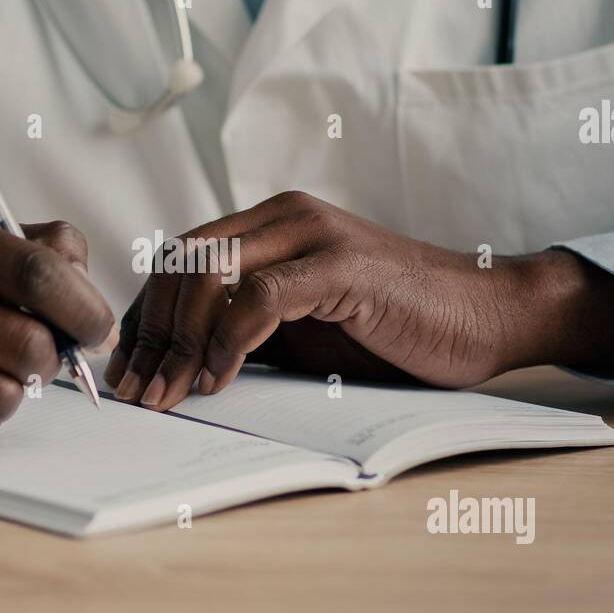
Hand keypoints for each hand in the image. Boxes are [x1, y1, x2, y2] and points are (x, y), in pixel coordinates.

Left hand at [107, 191, 613, 410]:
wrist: (486, 316)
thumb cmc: (394, 327)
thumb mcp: (301, 329)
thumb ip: (244, 328)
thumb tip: (176, 366)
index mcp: (269, 224)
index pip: (176, 258)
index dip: (142, 318)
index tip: (127, 374)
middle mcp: (283, 217)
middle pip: (180, 263)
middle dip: (151, 335)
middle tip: (141, 395)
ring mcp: (313, 235)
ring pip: (208, 274)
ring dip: (180, 343)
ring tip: (173, 395)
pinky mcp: (343, 266)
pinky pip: (260, 297)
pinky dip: (228, 341)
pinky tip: (219, 380)